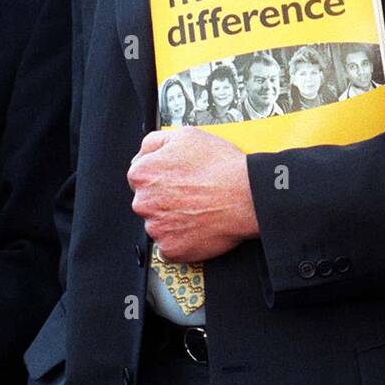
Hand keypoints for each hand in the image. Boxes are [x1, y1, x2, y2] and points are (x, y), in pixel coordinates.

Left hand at [128, 127, 259, 260]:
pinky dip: (181, 240)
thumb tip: (145, 152)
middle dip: (164, 199)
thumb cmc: (221, 167)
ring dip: (172, 220)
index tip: (173, 179)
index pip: (139, 177)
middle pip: (147, 201)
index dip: (159, 177)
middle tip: (189, 193)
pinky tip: (197, 226)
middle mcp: (144, 202)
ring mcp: (156, 228)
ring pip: (158, 224)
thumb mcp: (185, 135)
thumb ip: (155, 143)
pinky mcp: (170, 249)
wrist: (246, 195)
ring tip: (197, 209)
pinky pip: (168, 247)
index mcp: (143, 173)